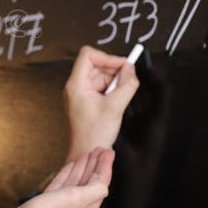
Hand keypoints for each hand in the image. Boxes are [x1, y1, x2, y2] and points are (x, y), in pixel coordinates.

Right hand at [0, 148, 113, 207]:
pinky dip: (68, 173)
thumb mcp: (76, 199)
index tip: (108, 150)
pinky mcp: (48, 201)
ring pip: (77, 181)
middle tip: (100, 149)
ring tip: (87, 154)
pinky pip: (63, 183)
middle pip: (91, 181)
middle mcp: (78, 205)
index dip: (105, 165)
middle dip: (96, 164)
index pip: (101, 182)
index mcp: (87, 206)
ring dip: (83, 167)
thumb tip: (104, 182)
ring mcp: (63, 203)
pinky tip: (70, 165)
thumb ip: (94, 189)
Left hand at [64, 46, 139, 161]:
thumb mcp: (115, 107)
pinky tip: (117, 100)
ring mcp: (81, 92)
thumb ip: (126, 85)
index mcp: (76, 84)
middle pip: (96, 64)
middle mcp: (76, 86)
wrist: (86, 152)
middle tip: (128, 80)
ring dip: (114, 81)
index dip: (107, 57)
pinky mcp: (87, 99)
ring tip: (122, 95)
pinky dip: (112, 89)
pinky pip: (101, 86)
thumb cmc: (94, 134)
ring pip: (100, 75)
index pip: (88, 55)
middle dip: (114, 70)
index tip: (123, 65)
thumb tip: (131, 69)